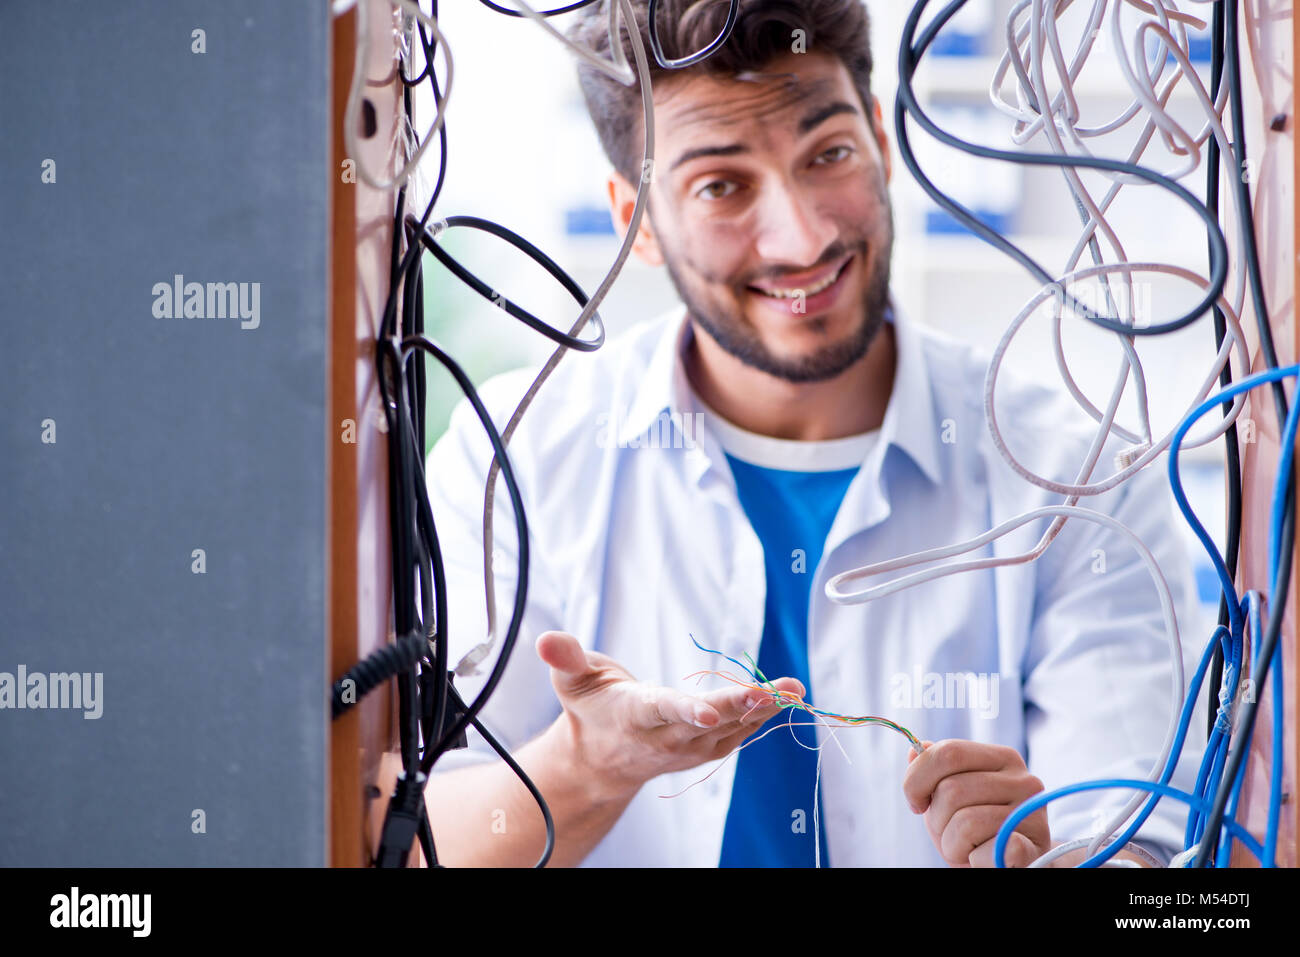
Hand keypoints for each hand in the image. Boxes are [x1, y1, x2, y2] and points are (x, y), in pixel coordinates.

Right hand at [536, 631, 803, 797]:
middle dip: (739, 707)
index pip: (661, 712)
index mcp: (634, 717)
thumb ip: (565, 658)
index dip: (685, 710)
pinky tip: (786, 695)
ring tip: (793, 688)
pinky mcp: (708, 747)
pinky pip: (740, 732)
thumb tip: (547, 639)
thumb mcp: (572, 680)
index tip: (709, 709)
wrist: (601, 761)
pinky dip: (764, 714)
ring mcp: (690, 747)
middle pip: (706, 722)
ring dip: (764, 708)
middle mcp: (665, 737)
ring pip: (731, 728)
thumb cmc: (590, 709)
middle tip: (771, 691)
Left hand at [902, 739, 1049, 866]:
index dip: (917, 779)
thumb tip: (915, 749)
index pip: (949, 752)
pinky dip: (975, 859)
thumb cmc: (975, 830)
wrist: (1007, 865)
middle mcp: (1024, 780)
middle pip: (952, 789)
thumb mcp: (949, 796)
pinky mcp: (1035, 848)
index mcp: (1003, 758)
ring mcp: (1032, 815)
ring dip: (952, 844)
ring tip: (967, 847)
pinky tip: (983, 858)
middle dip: (937, 819)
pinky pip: (988, 849)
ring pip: (965, 822)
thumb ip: (934, 769)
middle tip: (949, 832)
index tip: (917, 803)